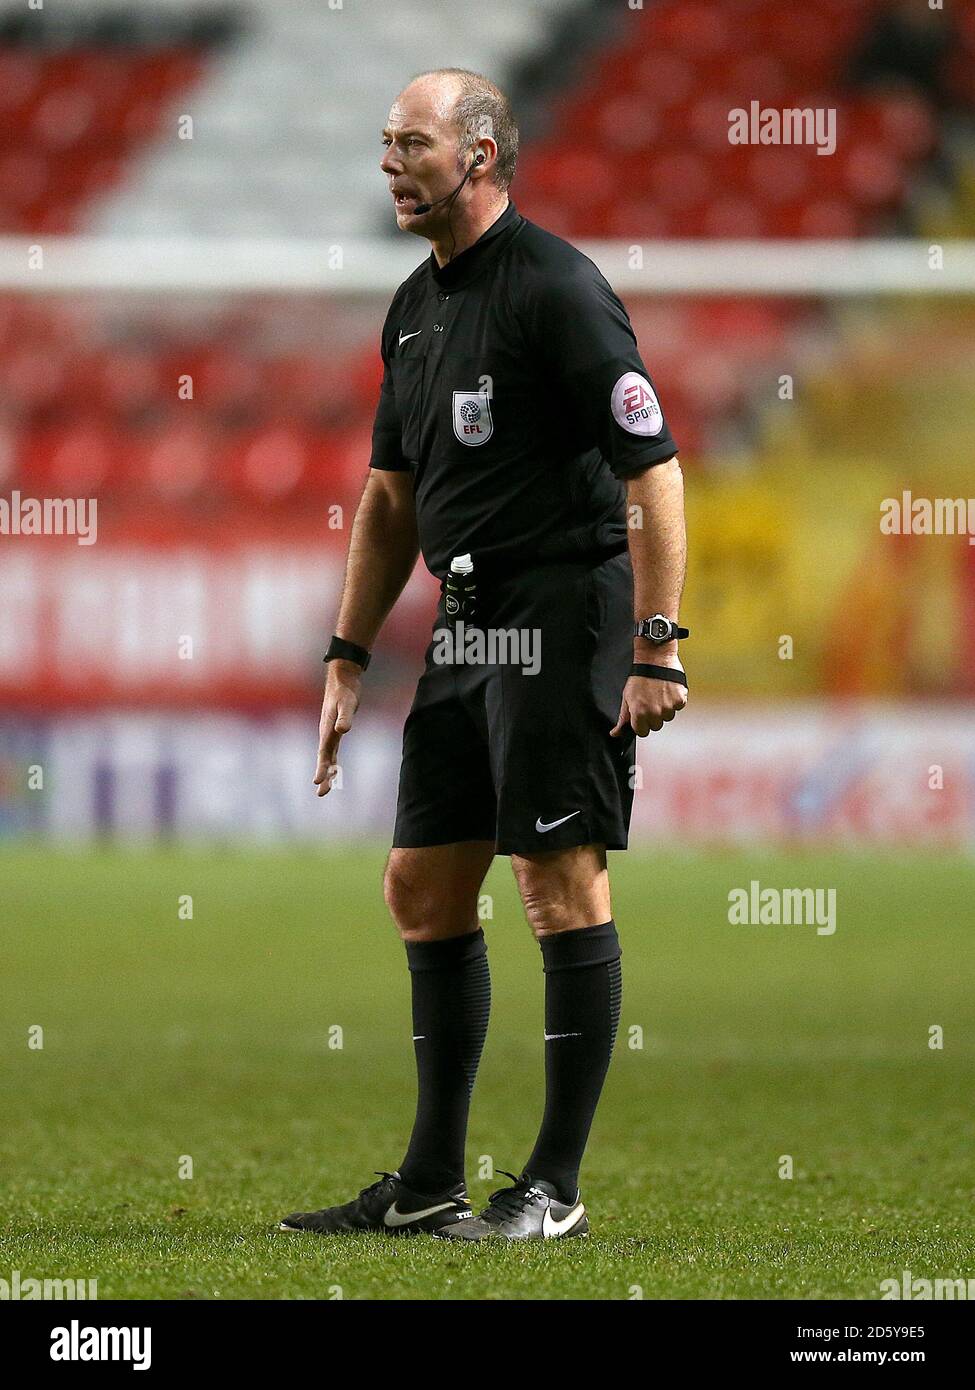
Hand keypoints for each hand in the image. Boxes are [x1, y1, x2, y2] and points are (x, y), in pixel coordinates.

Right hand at [314, 661, 361, 795]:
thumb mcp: (348, 703)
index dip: (321, 767)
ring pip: (328, 756)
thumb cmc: (346, 690)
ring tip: (327, 789)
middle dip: (323, 775)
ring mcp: (330, 731)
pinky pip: (333, 750)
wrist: (343, 678)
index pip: (323, 752)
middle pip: (324, 758)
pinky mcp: (337, 728)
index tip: (317, 782)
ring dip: (327, 772)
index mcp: (327, 729)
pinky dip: (333, 761)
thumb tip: (342, 730)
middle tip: (321, 793)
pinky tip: (335, 770)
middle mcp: (327, 732)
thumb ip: (345, 717)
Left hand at [610, 650, 686, 737]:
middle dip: (653, 717)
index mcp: (639, 713)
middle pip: (656, 726)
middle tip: (651, 701)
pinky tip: (668, 690)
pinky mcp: (680, 700)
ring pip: (668, 717)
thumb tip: (616, 733)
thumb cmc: (640, 676)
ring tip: (659, 694)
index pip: (642, 732)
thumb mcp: (627, 697)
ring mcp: (668, 707)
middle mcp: (655, 712)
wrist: (655, 658)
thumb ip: (623, 717)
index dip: (641, 723)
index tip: (642, 715)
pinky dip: (675, 701)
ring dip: (665, 709)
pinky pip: (678, 707)